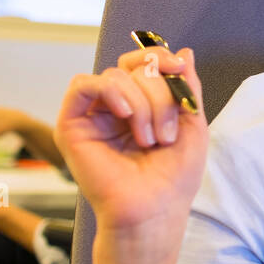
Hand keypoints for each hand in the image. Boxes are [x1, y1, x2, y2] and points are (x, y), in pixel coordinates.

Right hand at [53, 46, 206, 234]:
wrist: (154, 212)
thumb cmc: (173, 178)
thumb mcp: (192, 124)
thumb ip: (187, 87)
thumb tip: (184, 51)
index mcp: (141, 104)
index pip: (144, 62)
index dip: (160, 57)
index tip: (178, 69)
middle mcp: (115, 106)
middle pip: (134, 67)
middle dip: (159, 93)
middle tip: (167, 134)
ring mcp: (93, 115)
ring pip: (115, 76)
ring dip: (143, 105)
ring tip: (150, 140)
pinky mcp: (71, 126)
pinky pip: (83, 85)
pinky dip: (110, 91)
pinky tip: (126, 114)